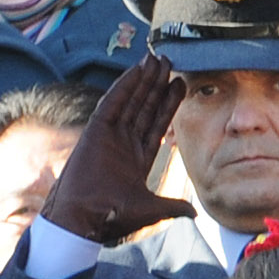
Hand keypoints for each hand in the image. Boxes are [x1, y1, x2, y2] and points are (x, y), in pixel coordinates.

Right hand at [43, 55, 194, 244]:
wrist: (85, 219)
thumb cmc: (113, 217)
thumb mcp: (151, 210)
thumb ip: (173, 206)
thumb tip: (194, 212)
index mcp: (137, 159)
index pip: (157, 124)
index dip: (168, 104)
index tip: (179, 85)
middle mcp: (124, 143)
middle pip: (145, 107)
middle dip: (157, 85)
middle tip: (170, 62)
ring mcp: (110, 135)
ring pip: (132, 101)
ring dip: (144, 80)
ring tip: (158, 59)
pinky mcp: (96, 130)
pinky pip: (114, 102)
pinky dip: (125, 85)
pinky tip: (137, 69)